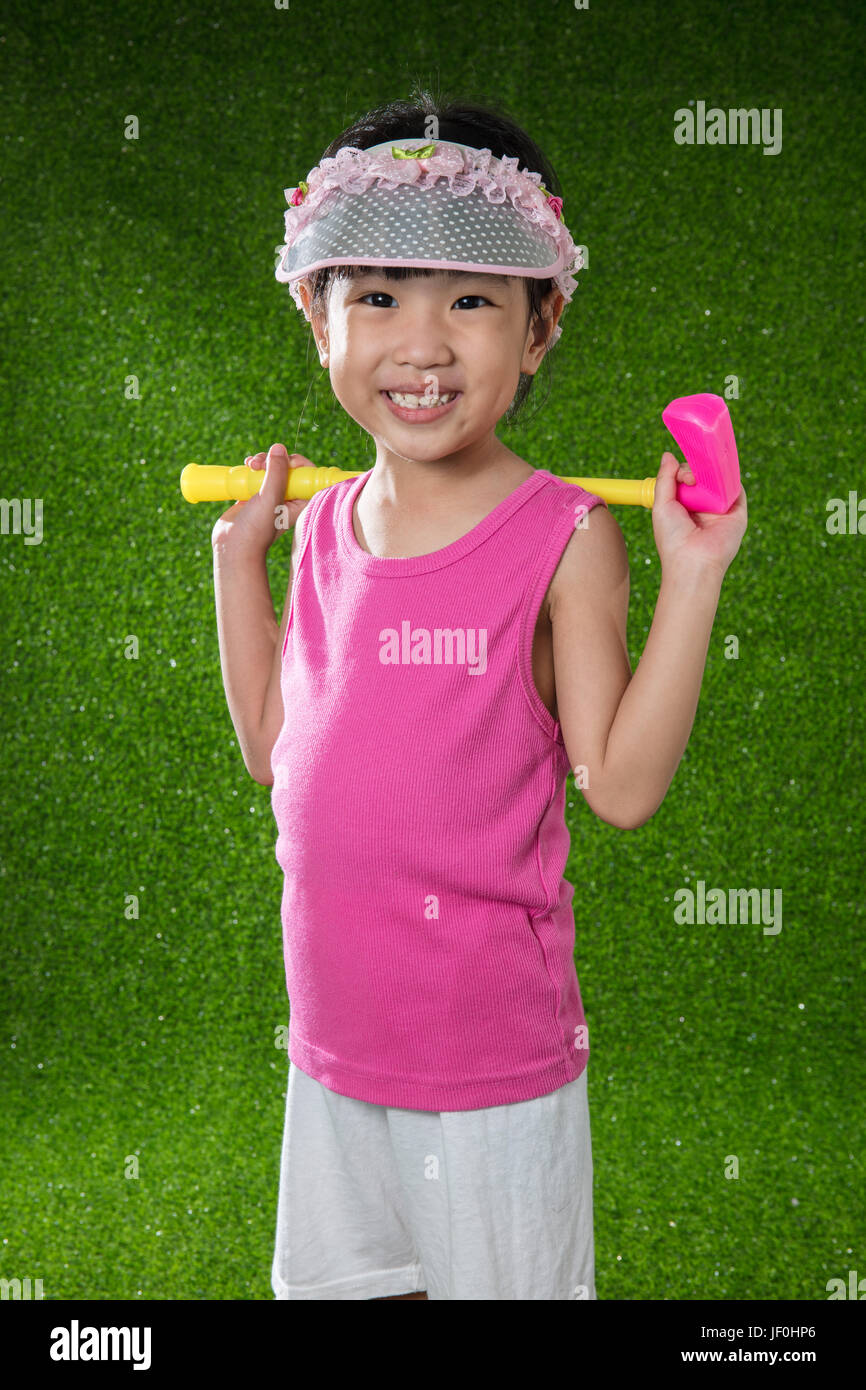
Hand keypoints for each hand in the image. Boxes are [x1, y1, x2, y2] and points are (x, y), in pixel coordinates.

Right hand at [211, 443, 312, 555]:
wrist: (232, 546)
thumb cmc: (256, 529)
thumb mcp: (270, 497)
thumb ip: (277, 472)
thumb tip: (279, 448)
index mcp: (300, 502)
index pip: (309, 475)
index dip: (299, 462)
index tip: (286, 460)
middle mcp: (288, 499)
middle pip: (288, 467)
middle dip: (275, 459)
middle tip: (261, 463)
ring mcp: (270, 496)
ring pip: (271, 468)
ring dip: (262, 461)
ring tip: (250, 465)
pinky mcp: (254, 495)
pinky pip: (258, 474)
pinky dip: (252, 467)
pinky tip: (246, 466)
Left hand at [652, 451, 747, 581]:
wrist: (692, 561)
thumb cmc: (672, 538)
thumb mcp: (662, 504)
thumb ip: (665, 479)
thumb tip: (668, 456)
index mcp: (683, 507)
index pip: (685, 479)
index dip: (682, 471)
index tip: (680, 474)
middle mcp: (702, 507)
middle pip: (703, 477)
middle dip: (696, 470)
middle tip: (690, 477)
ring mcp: (720, 509)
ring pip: (719, 480)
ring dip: (712, 472)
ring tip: (702, 476)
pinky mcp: (736, 512)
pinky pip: (737, 489)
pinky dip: (731, 477)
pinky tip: (722, 472)